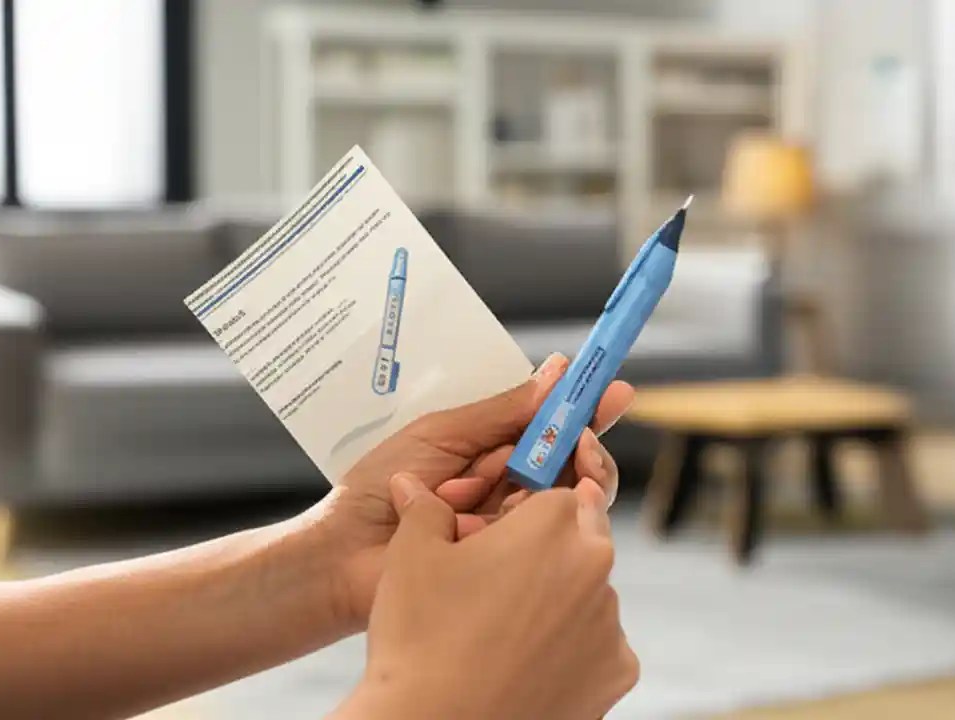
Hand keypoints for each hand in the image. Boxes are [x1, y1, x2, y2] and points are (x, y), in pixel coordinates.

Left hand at [317, 353, 634, 625]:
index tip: (613, 388)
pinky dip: (500, 518)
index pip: (555, 429)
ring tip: (487, 480)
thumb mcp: (440, 434)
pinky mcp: (508, 567)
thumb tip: (555, 375)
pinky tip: (461, 516)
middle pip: (576, 467)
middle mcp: (512, 490)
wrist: (342, 554)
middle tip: (582, 437)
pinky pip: (536, 537)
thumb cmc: (377, 489)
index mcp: (495, 453)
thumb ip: (500, 412)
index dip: (587, 410)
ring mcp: (512, 530)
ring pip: (566, 502)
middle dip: (583, 447)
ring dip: (532, 484)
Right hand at [332, 474, 638, 719]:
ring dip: (560, 600)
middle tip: (498, 582)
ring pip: (589, 593)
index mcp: (553, 522)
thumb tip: (410, 483)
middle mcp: (595, 565)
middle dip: (549, 551)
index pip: (556, 494)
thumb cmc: (420, 636)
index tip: (496, 537)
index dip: (524, 513)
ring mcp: (611, 623)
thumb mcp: (410, 556)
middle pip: (582, 539)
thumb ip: (424, 509)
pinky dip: (572, 650)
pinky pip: (599, 645)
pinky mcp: (618, 672)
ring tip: (504, 631)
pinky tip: (527, 663)